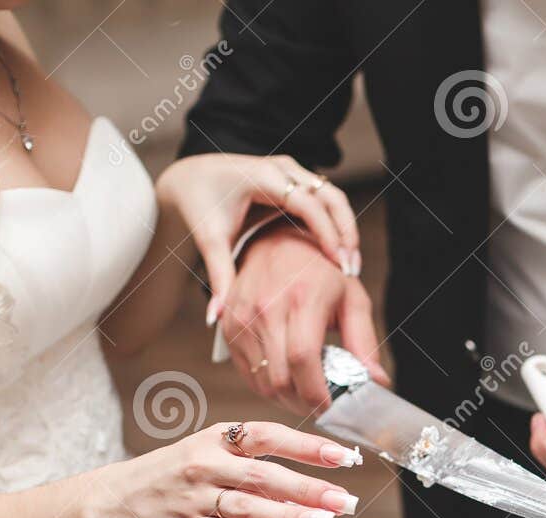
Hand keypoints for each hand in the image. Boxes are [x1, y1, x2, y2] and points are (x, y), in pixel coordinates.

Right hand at [80, 421, 361, 517]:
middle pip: (265, 475)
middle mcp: (207, 465)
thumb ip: (253, 466)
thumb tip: (309, 488)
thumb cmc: (176, 474)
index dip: (307, 445)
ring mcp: (196, 498)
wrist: (116, 498)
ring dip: (289, 515)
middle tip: (344, 500)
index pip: (269, 437)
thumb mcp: (209, 453)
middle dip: (309, 488)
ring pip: (249, 507)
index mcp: (217, 440)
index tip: (343, 456)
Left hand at [154, 153, 356, 316]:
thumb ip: (219, 278)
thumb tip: (218, 319)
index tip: (338, 263)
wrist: (193, 180)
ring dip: (346, 230)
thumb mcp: (210, 241)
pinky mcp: (298, 182)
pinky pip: (326, 202)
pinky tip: (339, 257)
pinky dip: (336, 226)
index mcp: (261, 177)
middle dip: (346, 232)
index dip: (326, 233)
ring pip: (334, 198)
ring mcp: (293, 172)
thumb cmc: (201, 208)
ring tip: (351, 266)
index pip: (307, 203)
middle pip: (330, 196)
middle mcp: (282, 169)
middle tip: (352, 269)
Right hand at [222, 227, 389, 416]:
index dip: (318, 394)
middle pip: (281, 379)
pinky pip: (246, 372)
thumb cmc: (320, 270)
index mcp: (303, 299)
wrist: (275, 240)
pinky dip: (267, 384)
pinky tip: (286, 379)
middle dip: (304, 404)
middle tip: (322, 406)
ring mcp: (242, 317)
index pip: (305, 360)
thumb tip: (377, 382)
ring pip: (262, 381)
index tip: (333, 408)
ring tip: (306, 393)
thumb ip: (364, 342)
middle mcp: (267, 308)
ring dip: (286, 398)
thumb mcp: (351, 298)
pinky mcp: (226, 325)